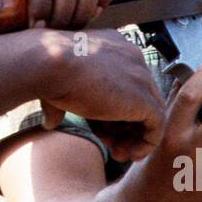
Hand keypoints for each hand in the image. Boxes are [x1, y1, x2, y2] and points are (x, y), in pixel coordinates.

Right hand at [36, 28, 163, 160]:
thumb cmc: (45, 68)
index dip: (111, 110)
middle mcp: (132, 57)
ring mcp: (141, 77)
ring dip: (134, 137)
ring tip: (117, 153)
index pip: (123, 83)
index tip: (99, 128)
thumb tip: (51, 122)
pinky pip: (156, 127)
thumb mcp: (55, 83)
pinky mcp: (144, 98)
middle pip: (138, 98)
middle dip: (125, 125)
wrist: (48, 63)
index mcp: (113, 47)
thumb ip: (60, 104)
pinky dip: (145, 144)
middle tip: (109, 144)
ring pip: (150, 113)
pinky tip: (127, 154)